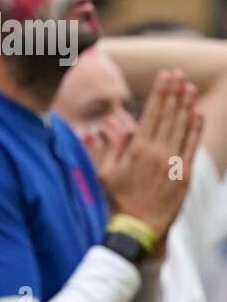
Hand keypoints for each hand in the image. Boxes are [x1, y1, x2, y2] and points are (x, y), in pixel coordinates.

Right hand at [95, 69, 202, 238]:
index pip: (151, 113)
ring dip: (186, 105)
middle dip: (174, 92)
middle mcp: (158, 152)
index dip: (160, 93)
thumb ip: (110, 147)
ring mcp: (173, 162)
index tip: (165, 76)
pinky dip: (195, 129)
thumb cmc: (117, 200)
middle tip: (179, 73)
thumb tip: (107, 126)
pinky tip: (197, 115)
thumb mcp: (105, 173)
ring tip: (189, 87)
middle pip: (169, 115)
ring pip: (182, 127)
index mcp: (137, 150)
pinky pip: (192, 146)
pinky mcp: (184, 174)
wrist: (137, 227)